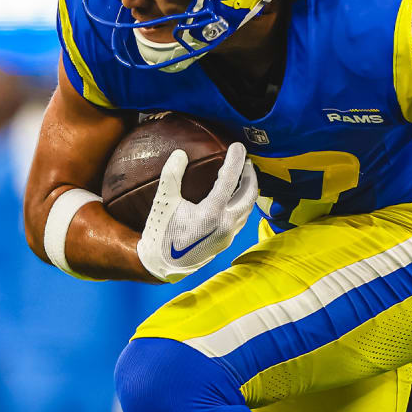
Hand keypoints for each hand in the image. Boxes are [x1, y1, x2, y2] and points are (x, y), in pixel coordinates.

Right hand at [136, 142, 256, 282]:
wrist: (162, 265)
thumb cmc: (160, 232)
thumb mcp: (163, 202)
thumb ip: (171, 175)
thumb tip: (180, 153)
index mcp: (212, 214)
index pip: (230, 180)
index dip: (235, 160)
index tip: (238, 145)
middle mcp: (225, 225)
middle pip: (249, 195)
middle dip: (251, 175)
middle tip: (246, 161)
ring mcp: (228, 235)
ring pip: (247, 209)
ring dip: (248, 191)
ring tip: (243, 177)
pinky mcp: (226, 242)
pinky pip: (241, 219)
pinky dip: (241, 203)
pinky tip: (233, 198)